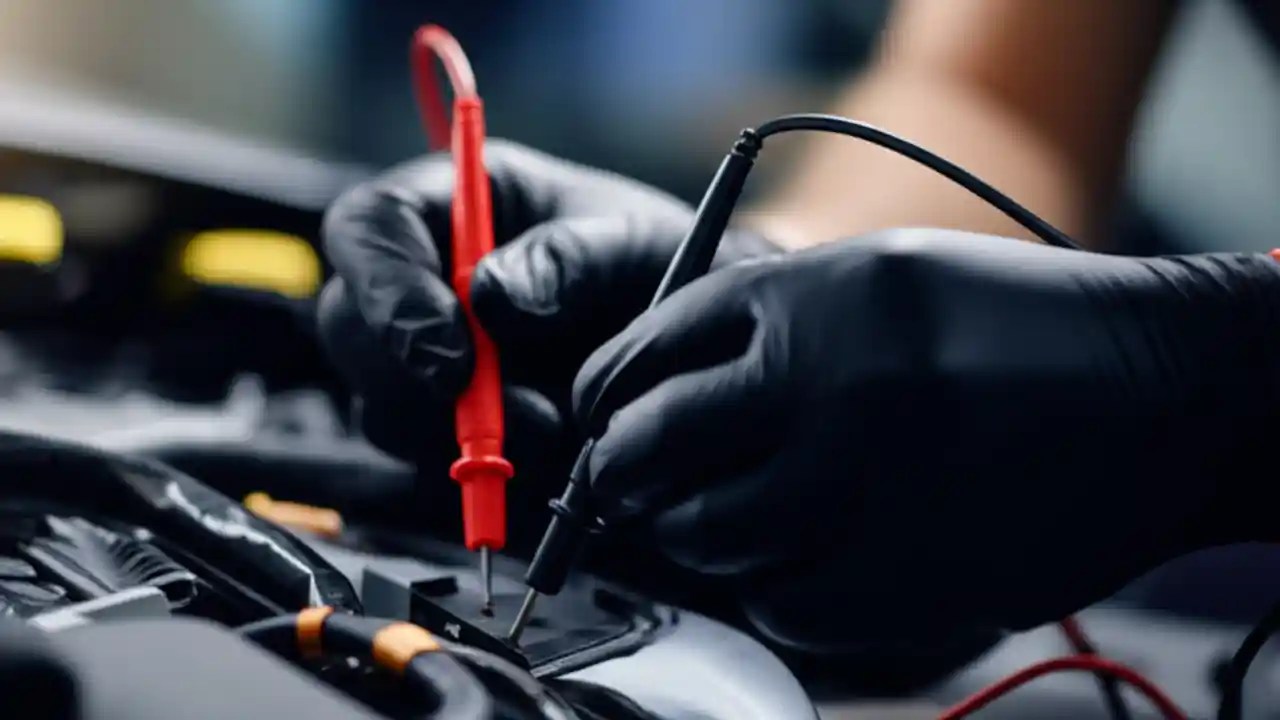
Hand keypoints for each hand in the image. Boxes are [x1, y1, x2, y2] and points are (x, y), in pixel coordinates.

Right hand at [317, 140, 776, 475]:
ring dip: (455, 434)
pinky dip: (476, 471)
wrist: (695, 343)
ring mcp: (424, 356)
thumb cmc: (661, 267)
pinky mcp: (442, 423)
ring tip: (554, 428)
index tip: (450, 354)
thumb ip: (571, 257)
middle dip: (413, 380)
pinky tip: (544, 456)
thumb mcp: (634, 242)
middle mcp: (422, 278)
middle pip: (352, 327)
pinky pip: (424, 460)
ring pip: (382, 404)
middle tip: (500, 416)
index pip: (369, 227)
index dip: (387, 291)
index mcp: (455, 203)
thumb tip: (493, 296)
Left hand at [573, 229, 1279, 654]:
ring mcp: (861, 485)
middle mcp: (822, 384)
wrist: (1158, 392)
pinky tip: (808, 553)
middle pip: (647, 452)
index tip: (599, 422)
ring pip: (706, 538)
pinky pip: (780, 603)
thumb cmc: (1006, 328)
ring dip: (695, 535)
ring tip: (722, 515)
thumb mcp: (873, 281)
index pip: (639, 356)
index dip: (602, 396)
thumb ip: (761, 329)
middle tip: (623, 486)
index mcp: (806, 295)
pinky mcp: (903, 576)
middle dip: (616, 477)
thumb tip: (650, 402)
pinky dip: (772, 588)